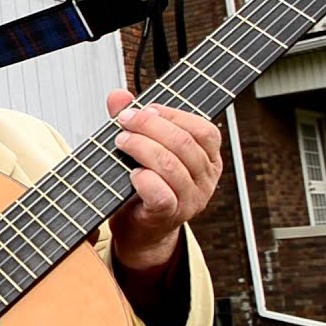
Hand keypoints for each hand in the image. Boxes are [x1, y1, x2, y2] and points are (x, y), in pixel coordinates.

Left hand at [105, 89, 222, 268]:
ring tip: (121, 141)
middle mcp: (205, 179)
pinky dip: (144, 179)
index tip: (144, 109)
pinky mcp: (170, 215)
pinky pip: (161, 194)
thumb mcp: (142, 149)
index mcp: (207, 159)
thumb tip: (118, 96)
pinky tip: (132, 173)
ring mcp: (190, 199)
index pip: (203, 129)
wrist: (139, 230)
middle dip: (149, 126)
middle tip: (124, 122)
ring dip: (141, 147)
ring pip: (171, 165)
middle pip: (184, 143)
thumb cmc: (145, 187)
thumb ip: (134, 121)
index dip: (172, 114)